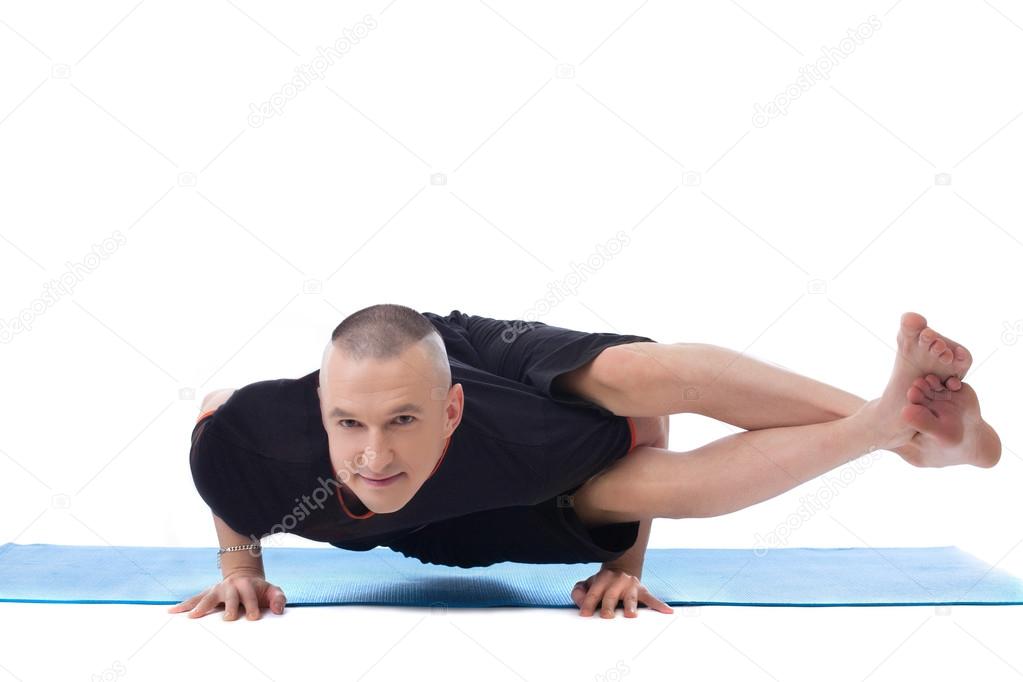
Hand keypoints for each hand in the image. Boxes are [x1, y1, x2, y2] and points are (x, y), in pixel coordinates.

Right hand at [167, 569, 285, 619]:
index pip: (251, 596)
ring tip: (193, 616)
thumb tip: (278, 610)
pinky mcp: (208, 593)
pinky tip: (173, 611)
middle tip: (229, 618)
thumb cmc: (259, 590)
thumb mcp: (272, 591)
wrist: (244, 578)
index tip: (253, 617)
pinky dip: (184, 605)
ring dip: (201, 606)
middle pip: (230, 596)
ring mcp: (218, 589)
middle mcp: (231, 586)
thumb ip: (278, 599)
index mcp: (248, 585)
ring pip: (209, 596)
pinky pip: (195, 599)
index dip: (252, 606)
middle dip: (230, 606)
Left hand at [571, 567, 673, 617]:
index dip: (588, 603)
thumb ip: (579, 592)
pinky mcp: (643, 591)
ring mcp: (631, 586)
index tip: (585, 614)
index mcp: (602, 579)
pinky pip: (652, 599)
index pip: (594, 592)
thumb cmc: (603, 583)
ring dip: (630, 606)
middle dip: (608, 605)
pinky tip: (667, 611)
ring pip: (631, 597)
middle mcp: (617, 581)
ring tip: (630, 615)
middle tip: (606, 616)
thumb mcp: (589, 583)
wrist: (622, 570)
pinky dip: (659, 605)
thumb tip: (579, 601)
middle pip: (611, 595)